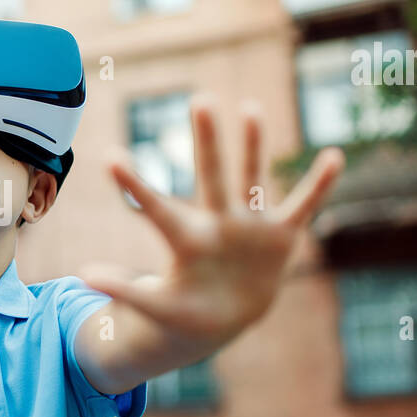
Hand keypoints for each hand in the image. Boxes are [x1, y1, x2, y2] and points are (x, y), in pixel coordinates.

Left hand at [83, 98, 343, 348]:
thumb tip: (81, 277)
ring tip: (251, 109)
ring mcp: (249, 227)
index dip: (135, 186)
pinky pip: (302, 207)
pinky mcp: (279, 238)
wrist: (222, 316)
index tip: (111, 156)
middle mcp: (217, 224)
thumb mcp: (154, 306)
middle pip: (211, 177)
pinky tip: (335, 155)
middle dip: (208, 142)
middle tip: (201, 100)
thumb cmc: (183, 308)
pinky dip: (319, 185)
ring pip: (252, 180)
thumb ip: (124, 291)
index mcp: (186, 239)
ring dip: (254, 147)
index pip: (157, 207)